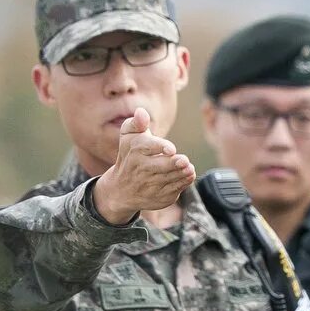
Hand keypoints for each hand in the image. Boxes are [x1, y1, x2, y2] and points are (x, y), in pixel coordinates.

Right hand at [93, 107, 194, 222]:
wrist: (121, 190)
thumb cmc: (129, 157)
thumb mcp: (128, 138)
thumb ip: (137, 123)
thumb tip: (141, 112)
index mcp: (134, 152)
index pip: (147, 147)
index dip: (160, 147)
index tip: (171, 149)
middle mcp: (140, 170)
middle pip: (161, 166)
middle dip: (174, 164)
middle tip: (185, 161)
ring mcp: (149, 187)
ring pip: (170, 179)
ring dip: (182, 173)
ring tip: (189, 168)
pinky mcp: (158, 199)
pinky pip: (174, 191)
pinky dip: (183, 183)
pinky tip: (188, 175)